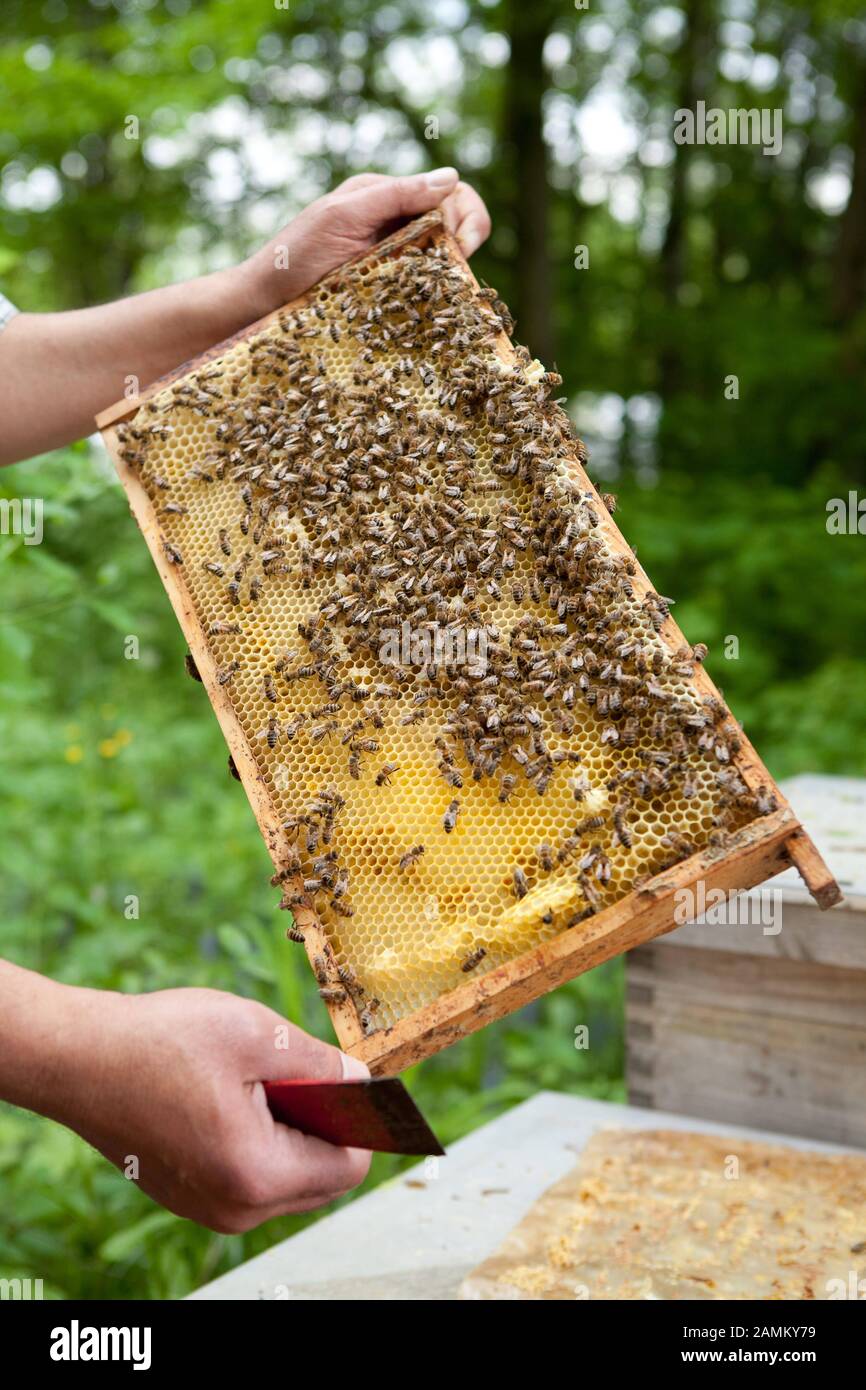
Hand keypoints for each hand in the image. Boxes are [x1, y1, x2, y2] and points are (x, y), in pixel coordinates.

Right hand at [46, 984, 370, 1232]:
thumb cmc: (160, 1042)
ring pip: (288, 1176)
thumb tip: (360, 1082)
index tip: (344, 1077)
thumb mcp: (256, 1033)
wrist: (78, 1058)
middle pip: (323, 1177)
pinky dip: (258, 1138)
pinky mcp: (191, 1196)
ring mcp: (210, 1208)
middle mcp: (236, 1208)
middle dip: (324, 1124)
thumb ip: (321, 1063)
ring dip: (290, 1129)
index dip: (359, 1118)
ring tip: (255, 1080)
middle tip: (293, 1070)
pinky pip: (252, 1175)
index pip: (350, 1166)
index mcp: (257, 1174)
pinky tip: (230, 1096)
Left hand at [241, 168, 491, 316]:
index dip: (466, 217)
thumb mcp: (343, 216)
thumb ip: (394, 195)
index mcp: (385, 194)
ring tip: (437, 290)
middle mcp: (395, 221)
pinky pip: (428, 285)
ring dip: (451, 271)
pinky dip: (436, 293)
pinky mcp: (391, 287)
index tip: (459, 246)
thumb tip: (451, 178)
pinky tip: (428, 306)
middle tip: (449, 271)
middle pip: (457, 222)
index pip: (450, 192)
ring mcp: (395, 256)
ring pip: (446, 256)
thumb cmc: (295, 255)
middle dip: (464, 242)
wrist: (265, 301)